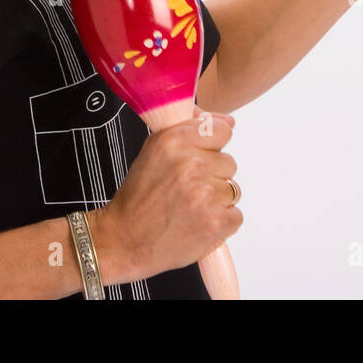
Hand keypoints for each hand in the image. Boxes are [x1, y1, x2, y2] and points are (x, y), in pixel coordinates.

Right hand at [88, 105, 241, 282]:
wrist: (126, 240)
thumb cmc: (139, 198)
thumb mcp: (154, 151)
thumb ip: (190, 130)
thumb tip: (229, 121)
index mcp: (173, 141)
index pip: (222, 131)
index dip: (212, 146)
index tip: (201, 157)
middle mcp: (191, 164)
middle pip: (229, 162)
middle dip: (212, 175)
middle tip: (187, 189)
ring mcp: (205, 194)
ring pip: (233, 189)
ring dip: (216, 199)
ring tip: (190, 208)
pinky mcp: (216, 222)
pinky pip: (236, 215)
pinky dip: (221, 222)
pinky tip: (198, 223)